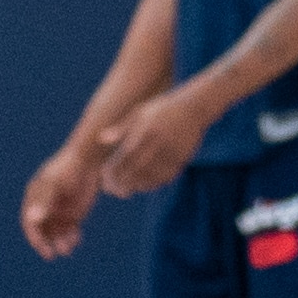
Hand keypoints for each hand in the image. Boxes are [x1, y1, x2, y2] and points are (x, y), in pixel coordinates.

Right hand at [21, 149, 102, 261]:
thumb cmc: (68, 169)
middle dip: (47, 243)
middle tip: (52, 254)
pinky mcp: (73, 215)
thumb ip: (44, 200)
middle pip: (43, 231)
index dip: (35, 237)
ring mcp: (59, 211)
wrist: (89, 161)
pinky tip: (77, 239)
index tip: (42, 247)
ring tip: (68, 248)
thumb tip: (33, 218)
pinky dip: (72, 238)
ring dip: (60, 242)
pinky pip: (70, 231)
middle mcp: (45, 208)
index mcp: (35, 198)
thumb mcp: (55, 184)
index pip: (30, 222)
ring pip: (57, 233)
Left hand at [97, 84, 215, 198]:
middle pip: (137, 169)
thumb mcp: (140, 113)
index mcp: (145, 130)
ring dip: (137, 186)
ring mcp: (172, 150)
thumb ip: (122, 128)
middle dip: (122, 183)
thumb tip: (102, 140)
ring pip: (152, 176)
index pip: (125, 157)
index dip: (113, 172)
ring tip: (127, 189)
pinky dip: (154, 183)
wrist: (195, 107)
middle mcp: (159, 141)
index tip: (104, 180)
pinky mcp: (183, 157)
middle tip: (113, 191)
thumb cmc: (163, 109)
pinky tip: (144, 185)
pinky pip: (167, 176)